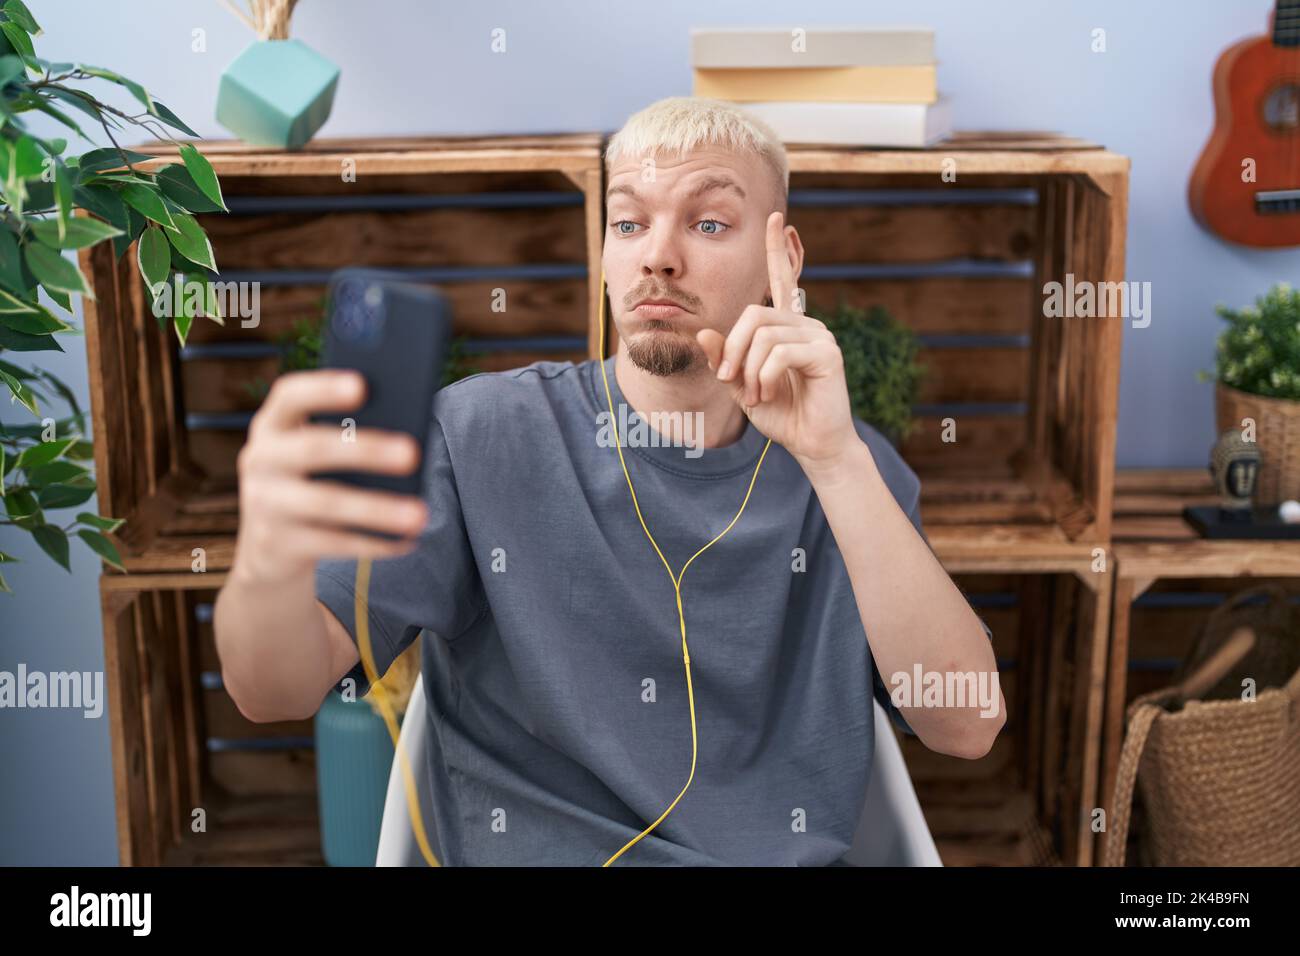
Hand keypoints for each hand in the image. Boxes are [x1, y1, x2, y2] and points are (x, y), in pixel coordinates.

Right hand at [232, 369, 429, 586]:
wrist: (268, 550)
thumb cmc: (311, 482)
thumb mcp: (315, 455)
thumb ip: (348, 435)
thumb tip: (407, 437)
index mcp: (272, 425)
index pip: (290, 396)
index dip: (324, 388)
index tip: (362, 384)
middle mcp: (260, 459)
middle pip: (313, 448)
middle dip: (366, 450)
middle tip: (412, 453)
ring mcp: (264, 503)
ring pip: (326, 503)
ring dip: (377, 508)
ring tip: (419, 514)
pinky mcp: (276, 544)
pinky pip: (331, 543)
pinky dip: (372, 542)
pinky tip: (406, 540)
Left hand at [696, 210, 861, 472]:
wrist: (811, 443)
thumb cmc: (780, 413)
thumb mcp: (741, 386)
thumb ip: (725, 360)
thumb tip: (705, 334)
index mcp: (785, 326)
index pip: (782, 278)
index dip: (777, 249)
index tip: (775, 217)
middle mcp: (804, 323)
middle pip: (753, 314)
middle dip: (732, 350)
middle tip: (729, 381)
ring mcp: (819, 335)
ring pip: (764, 334)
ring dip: (749, 370)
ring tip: (754, 395)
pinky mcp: (827, 354)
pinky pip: (780, 352)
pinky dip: (764, 376)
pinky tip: (767, 393)